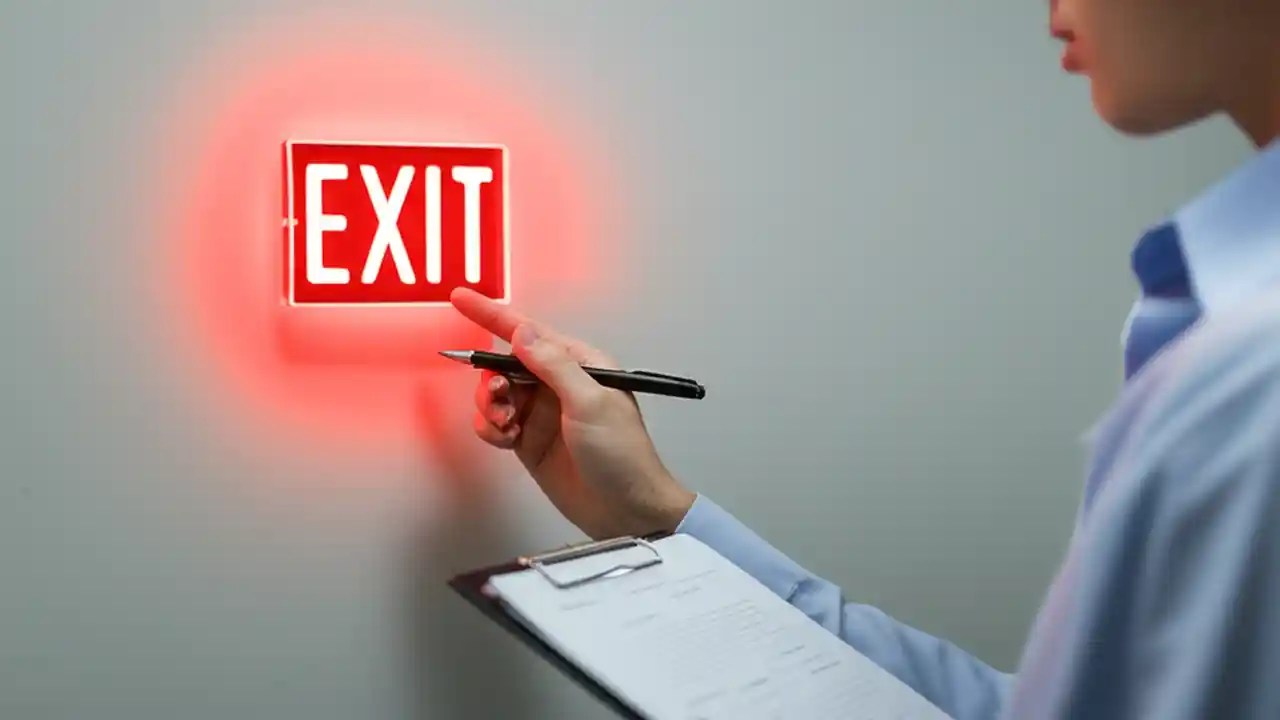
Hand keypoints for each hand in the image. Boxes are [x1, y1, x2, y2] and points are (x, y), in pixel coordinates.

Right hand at [450, 288, 695, 539]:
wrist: (626, 511)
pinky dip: (492, 429)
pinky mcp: (530, 441)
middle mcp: (558, 385)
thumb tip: (524, 333)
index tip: (462, 300)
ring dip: (491, 407)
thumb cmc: (623, 456)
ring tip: (508, 425)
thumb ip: (553, 366)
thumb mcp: (590, 404)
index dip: (493, 315)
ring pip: (496, 395)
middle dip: (491, 377)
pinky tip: (507, 439)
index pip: (529, 332)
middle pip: (505, 364)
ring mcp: (543, 414)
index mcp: (580, 365)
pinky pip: (496, 424)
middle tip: (499, 398)